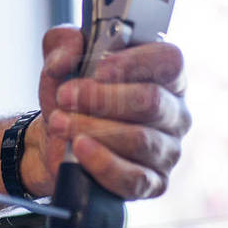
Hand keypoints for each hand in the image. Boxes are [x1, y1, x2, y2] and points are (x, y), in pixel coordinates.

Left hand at [23, 27, 190, 200]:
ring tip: (61, 123)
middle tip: (67, 96)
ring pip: (140, 139)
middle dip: (101, 98)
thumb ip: (62, 44)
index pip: (170, 61)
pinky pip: (134, 178)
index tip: (100, 69)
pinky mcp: (153, 183)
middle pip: (151, 100)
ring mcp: (167, 149)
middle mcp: (173, 111)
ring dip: (92, 128)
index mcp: (163, 74)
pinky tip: (79, 149)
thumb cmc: (72, 95)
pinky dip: (101, 162)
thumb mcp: (61, 59)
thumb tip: (68, 56)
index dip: (135, 63)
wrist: (54, 138)